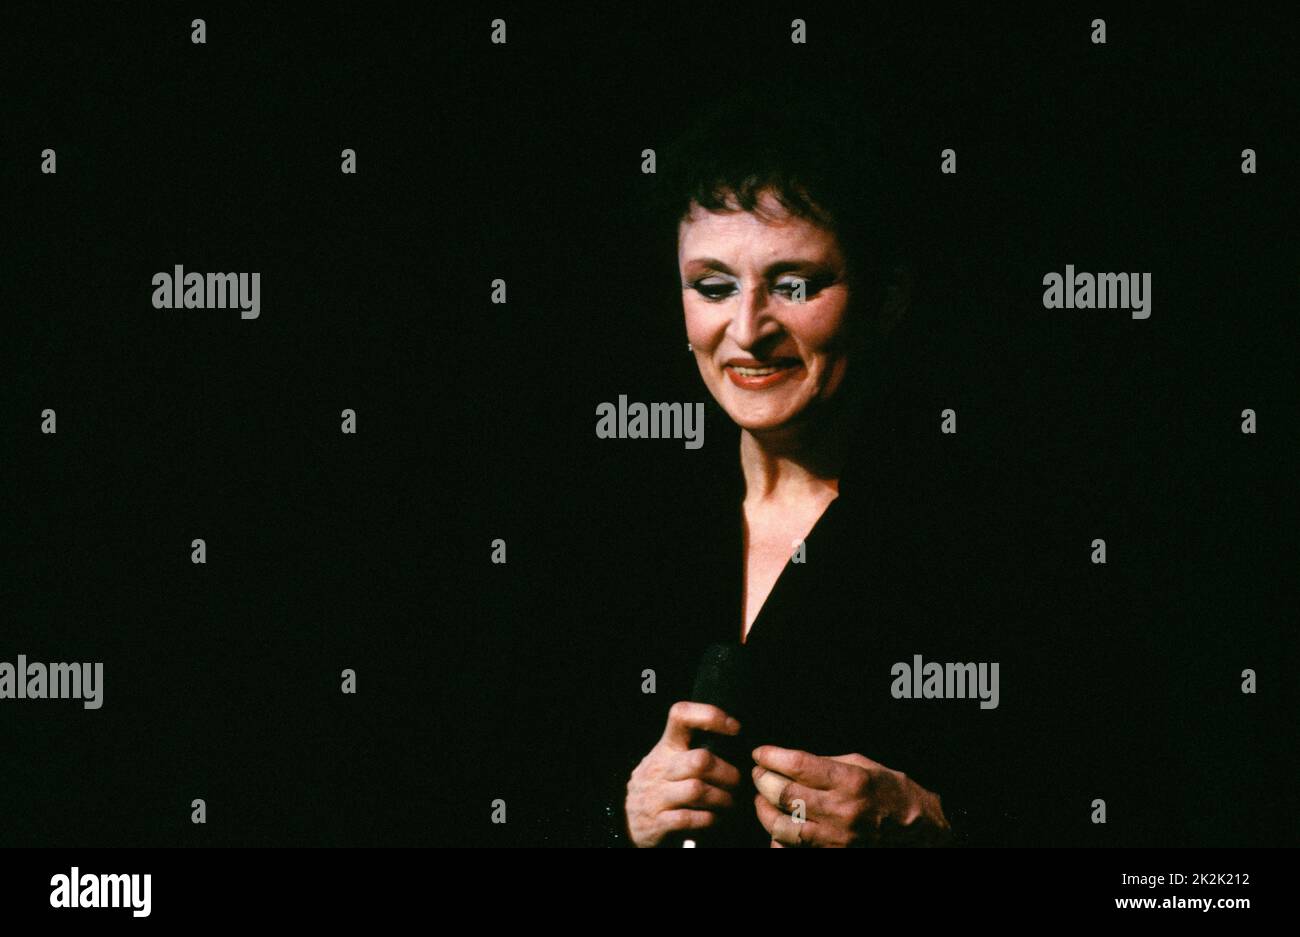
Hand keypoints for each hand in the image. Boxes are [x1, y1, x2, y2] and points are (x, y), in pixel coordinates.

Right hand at [624, 701, 743, 846]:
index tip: (735, 727)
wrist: (624, 819)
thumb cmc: (659, 784)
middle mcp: (660, 766)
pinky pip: (688, 818)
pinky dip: (707, 819)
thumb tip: (734, 741)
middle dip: (727, 773)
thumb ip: (692, 748)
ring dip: (722, 799)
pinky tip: (713, 818)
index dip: (710, 715)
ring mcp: (657, 795)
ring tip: (729, 803)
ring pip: (697, 790)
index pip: (681, 716)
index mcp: (666, 746)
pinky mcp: (657, 821)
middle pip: (700, 760)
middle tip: (736, 783)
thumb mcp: (668, 759)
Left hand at [751, 746, 950, 846]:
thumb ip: (826, 763)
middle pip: (784, 794)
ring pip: (782, 826)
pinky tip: (777, 825)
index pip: (797, 765)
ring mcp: (836, 838)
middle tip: (758, 772)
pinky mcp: (833, 855)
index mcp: (850, 781)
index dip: (771, 757)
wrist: (920, 831)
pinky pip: (794, 849)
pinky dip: (779, 837)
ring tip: (762, 798)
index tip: (760, 752)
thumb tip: (789, 762)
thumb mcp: (864, 765)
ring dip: (764, 810)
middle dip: (762, 779)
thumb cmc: (893, 792)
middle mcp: (841, 811)